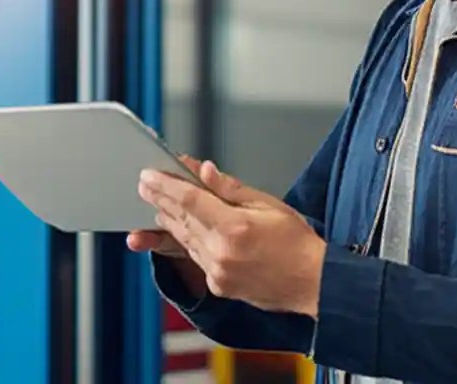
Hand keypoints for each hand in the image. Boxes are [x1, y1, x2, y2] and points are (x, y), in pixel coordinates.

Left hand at [138, 160, 326, 316]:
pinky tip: (182, 230)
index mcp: (234, 227)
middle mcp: (221, 252)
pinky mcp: (218, 285)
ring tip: (157, 204)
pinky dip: (187, 241)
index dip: (166, 185)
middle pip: (181, 220)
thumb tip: (204, 171)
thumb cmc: (297, 242)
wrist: (312, 282)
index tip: (149, 175)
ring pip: (184, 240)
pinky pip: (196, 258)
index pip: (189, 200)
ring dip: (169, 220)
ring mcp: (218, 272)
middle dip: (160, 200)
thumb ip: (231, 189)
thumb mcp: (268, 204)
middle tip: (145, 184)